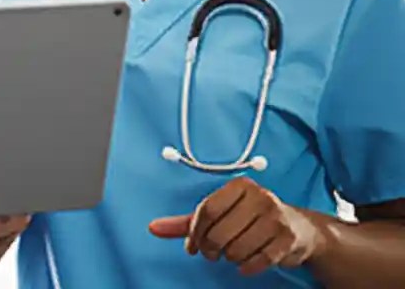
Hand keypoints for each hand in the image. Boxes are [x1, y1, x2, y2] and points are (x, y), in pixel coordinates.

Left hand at [149, 177, 327, 276]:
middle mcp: (261, 197)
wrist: (300, 229)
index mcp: (240, 186)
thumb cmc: (250, 218)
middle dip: (210, 249)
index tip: (192, 246)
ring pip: (237, 249)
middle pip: (220, 232)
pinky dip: (247, 267)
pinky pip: (258, 261)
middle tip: (212, 254)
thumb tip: (153, 228)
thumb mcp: (220, 214)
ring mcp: (277, 217)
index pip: (207, 210)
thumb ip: (187, 222)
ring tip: (232, 254)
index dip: (194, 233)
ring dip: (230, 258)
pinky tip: (245, 264)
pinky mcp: (288, 239)